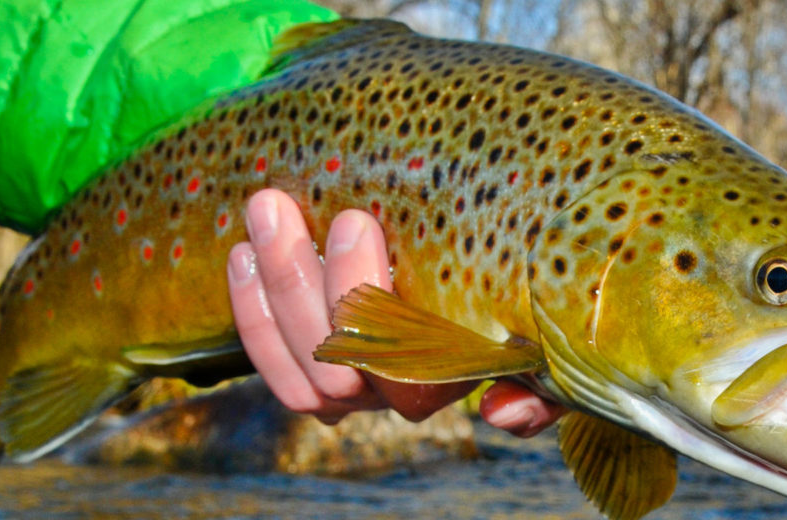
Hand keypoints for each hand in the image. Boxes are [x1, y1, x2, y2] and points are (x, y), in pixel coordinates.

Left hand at [226, 189, 562, 435]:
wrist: (506, 296)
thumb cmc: (523, 303)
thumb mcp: (545, 337)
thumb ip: (542, 383)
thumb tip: (502, 413)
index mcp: (451, 374)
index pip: (401, 366)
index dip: (364, 297)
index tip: (357, 221)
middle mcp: (395, 395)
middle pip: (334, 368)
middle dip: (298, 281)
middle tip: (280, 206)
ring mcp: (351, 390)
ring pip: (299, 372)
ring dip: (270, 289)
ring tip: (261, 212)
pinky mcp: (316, 373)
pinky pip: (273, 365)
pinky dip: (253, 313)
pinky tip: (241, 257)